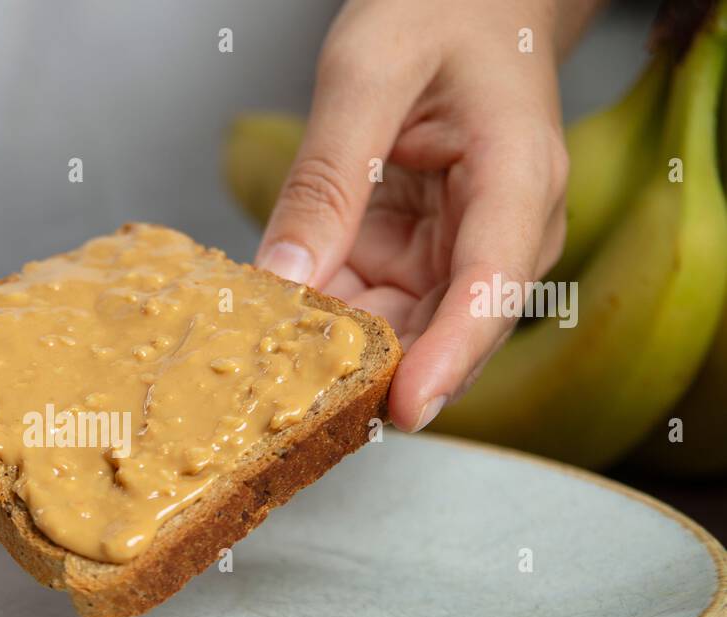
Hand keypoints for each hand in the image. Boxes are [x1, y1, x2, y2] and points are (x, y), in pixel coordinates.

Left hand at [256, 0, 583, 431]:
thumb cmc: (436, 12)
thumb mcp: (366, 73)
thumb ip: (328, 176)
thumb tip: (285, 277)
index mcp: (517, 178)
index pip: (491, 286)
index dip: (449, 357)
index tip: (404, 409)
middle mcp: (504, 230)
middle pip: (445, 329)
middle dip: (373, 366)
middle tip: (288, 393)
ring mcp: (463, 250)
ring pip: (404, 329)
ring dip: (341, 348)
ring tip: (268, 358)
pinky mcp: (423, 256)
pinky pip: (376, 304)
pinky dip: (328, 315)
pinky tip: (277, 321)